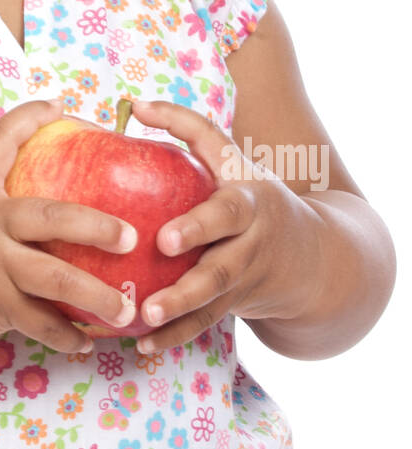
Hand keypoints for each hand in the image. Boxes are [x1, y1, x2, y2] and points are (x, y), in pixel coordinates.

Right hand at [0, 97, 138, 356]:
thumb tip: (45, 207)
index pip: (1, 141)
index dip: (30, 118)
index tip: (58, 106)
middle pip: (53, 217)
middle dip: (97, 226)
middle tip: (130, 236)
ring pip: (57, 279)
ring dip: (97, 297)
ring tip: (127, 309)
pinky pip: (40, 322)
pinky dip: (67, 335)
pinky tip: (87, 342)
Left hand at [126, 99, 319, 353]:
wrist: (313, 256)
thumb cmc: (252, 194)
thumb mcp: (233, 158)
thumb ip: (189, 128)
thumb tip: (133, 103)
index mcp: (249, 204)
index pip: (226, 211)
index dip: (199, 225)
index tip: (166, 238)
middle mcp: (251, 245)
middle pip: (221, 268)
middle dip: (189, 283)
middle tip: (150, 296)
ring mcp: (245, 280)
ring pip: (212, 302)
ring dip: (178, 313)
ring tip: (144, 318)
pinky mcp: (235, 306)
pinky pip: (204, 325)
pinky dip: (175, 337)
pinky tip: (143, 345)